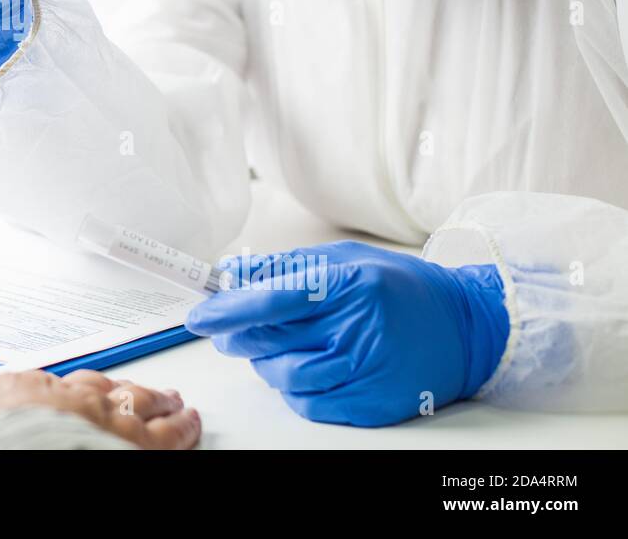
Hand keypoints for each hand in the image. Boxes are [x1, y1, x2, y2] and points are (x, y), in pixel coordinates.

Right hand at [0, 369, 199, 449]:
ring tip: (173, 400)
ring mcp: (107, 417)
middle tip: (135, 387)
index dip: (72, 390)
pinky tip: (192, 421)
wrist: (6, 453)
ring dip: (158, 399)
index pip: (53, 385)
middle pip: (103, 385)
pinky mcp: (138, 444)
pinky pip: (172, 432)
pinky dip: (185, 425)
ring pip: (141, 400)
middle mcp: (71, 395)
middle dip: (120, 387)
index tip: (75, 391)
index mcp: (26, 390)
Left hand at [185, 241, 509, 426]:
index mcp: (351, 284)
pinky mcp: (374, 403)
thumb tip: (232, 273)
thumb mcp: (343, 260)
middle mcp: (361, 328)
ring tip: (277, 348)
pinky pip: (310, 404)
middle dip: (240, 335)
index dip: (229, 309)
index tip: (200, 316)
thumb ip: (286, 266)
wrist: (464, 329)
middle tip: (231, 330)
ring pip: (285, 376)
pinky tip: (305, 369)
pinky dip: (294, 389)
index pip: (274, 298)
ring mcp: (369, 370)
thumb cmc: (398, 289)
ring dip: (266, 363)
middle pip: (273, 339)